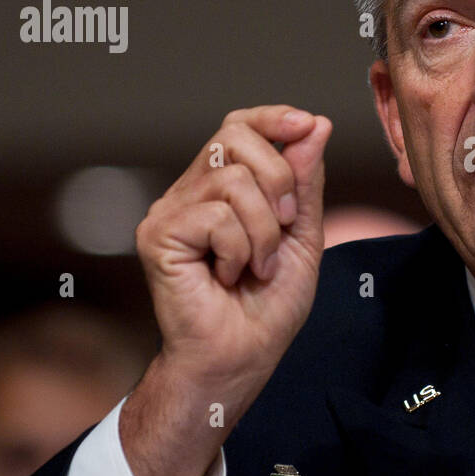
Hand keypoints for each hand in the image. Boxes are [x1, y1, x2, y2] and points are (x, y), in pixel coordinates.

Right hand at [122, 105, 331, 475]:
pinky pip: (217, 215)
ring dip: (264, 230)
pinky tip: (229, 276)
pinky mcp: (158, 235)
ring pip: (234, 181)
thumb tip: (315, 125)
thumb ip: (305, 181)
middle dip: (279, 177)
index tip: (307, 124)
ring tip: (257, 266)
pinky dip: (241, 248)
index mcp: (221, 188)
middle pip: (235, 138)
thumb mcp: (302, 235)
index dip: (272, 118)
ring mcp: (169, 211)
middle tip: (286, 223)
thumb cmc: (268, 306)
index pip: (238, 127)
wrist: (242, 357)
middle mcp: (189, 192)